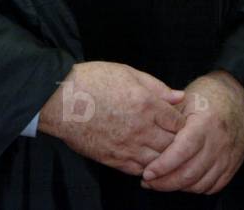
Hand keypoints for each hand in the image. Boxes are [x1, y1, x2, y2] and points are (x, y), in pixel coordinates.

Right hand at [38, 61, 185, 176]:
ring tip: (164, 150)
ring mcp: (126, 146)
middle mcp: (140, 128)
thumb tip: (179, 96)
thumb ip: (157, 87)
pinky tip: (147, 159)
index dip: (182, 121)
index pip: (178, 121)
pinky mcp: (112, 159)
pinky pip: (138, 170)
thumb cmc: (94, 81)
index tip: (180, 120)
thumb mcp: (129, 74)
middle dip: (177, 141)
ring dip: (163, 155)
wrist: (61, 101)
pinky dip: (147, 166)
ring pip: (158, 159)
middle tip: (177, 137)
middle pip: (172, 143)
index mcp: (146, 104)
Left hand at [141, 70, 243, 194]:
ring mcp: (228, 155)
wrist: (238, 96)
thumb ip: (166, 118)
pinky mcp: (233, 164)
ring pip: (199, 184)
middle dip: (165, 182)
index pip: (181, 152)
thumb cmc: (208, 96)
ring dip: (178, 187)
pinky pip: (212, 186)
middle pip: (189, 173)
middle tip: (149, 181)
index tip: (147, 172)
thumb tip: (146, 139)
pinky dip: (195, 188)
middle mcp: (219, 141)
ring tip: (162, 182)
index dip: (162, 166)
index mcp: (205, 122)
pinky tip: (183, 181)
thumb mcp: (185, 99)